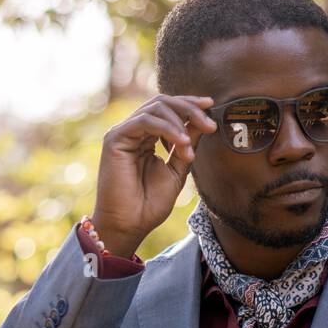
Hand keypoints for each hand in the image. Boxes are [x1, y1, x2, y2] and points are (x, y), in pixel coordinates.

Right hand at [91, 95, 217, 257]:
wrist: (131, 224)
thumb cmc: (150, 204)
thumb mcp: (177, 170)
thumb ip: (187, 145)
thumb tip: (203, 121)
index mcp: (146, 137)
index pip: (168, 110)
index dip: (190, 104)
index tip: (212, 107)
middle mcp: (134, 131)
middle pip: (163, 103)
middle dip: (189, 109)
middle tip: (209, 123)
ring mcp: (124, 133)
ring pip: (155, 107)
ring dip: (180, 121)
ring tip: (191, 143)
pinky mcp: (115, 138)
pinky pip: (145, 121)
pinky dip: (167, 128)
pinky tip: (181, 143)